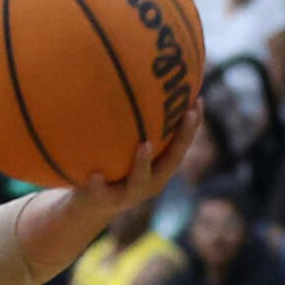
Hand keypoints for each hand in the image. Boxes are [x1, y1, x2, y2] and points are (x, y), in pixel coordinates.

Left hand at [58, 102, 202, 224]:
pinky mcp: (101, 202)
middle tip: (187, 114)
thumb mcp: (122, 148)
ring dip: (143, 164)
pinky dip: (97, 184)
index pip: (180, 145)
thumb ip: (132, 126)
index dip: (191, 126)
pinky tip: (94, 175)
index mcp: (158, 169)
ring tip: (144, 146)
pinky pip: (99, 193)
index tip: (198, 101)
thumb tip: (133, 78)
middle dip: (182, 138)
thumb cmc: (108, 168)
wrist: (87, 207)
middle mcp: (149, 183)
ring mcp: (126, 195)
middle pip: (171, 162)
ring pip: (140, 182)